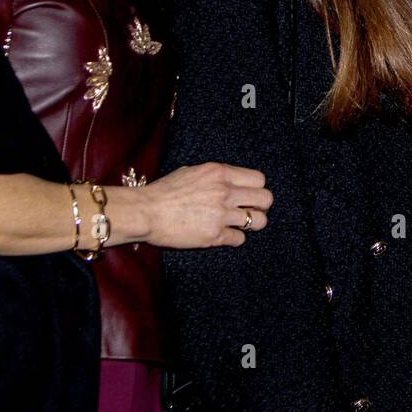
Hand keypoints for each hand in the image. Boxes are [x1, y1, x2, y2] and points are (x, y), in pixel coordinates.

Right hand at [142, 162, 271, 248]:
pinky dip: (234, 238)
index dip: (256, 188)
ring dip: (252, 224)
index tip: (250, 195)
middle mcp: (225, 192)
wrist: (145, 212)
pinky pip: (239, 239)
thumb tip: (228, 181)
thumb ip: (214, 176)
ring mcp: (221, 215)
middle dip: (261, 206)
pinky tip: (223, 235)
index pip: (259, 179)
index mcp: (220, 173)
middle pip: (266, 198)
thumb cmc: (164, 191)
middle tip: (251, 211)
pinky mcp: (214, 236)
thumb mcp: (192, 172)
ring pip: (258, 221)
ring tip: (239, 224)